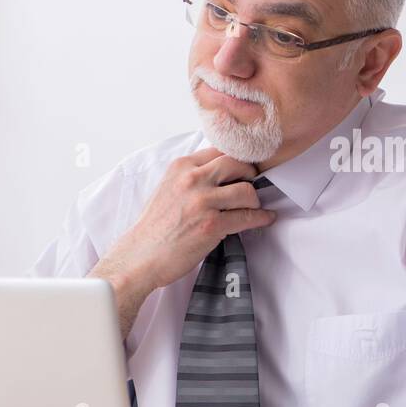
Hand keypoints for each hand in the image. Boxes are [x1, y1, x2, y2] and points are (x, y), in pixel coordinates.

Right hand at [90, 147, 275, 336]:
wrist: (140, 256)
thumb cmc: (153, 227)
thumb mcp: (168, 187)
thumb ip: (191, 176)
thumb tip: (220, 171)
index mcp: (180, 166)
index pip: (219, 150)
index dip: (236, 159)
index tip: (243, 169)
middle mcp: (192, 179)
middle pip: (237, 164)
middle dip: (250, 175)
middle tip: (253, 185)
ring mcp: (203, 201)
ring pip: (247, 190)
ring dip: (255, 200)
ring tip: (253, 207)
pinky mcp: (213, 225)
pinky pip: (248, 216)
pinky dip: (262, 218)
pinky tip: (266, 218)